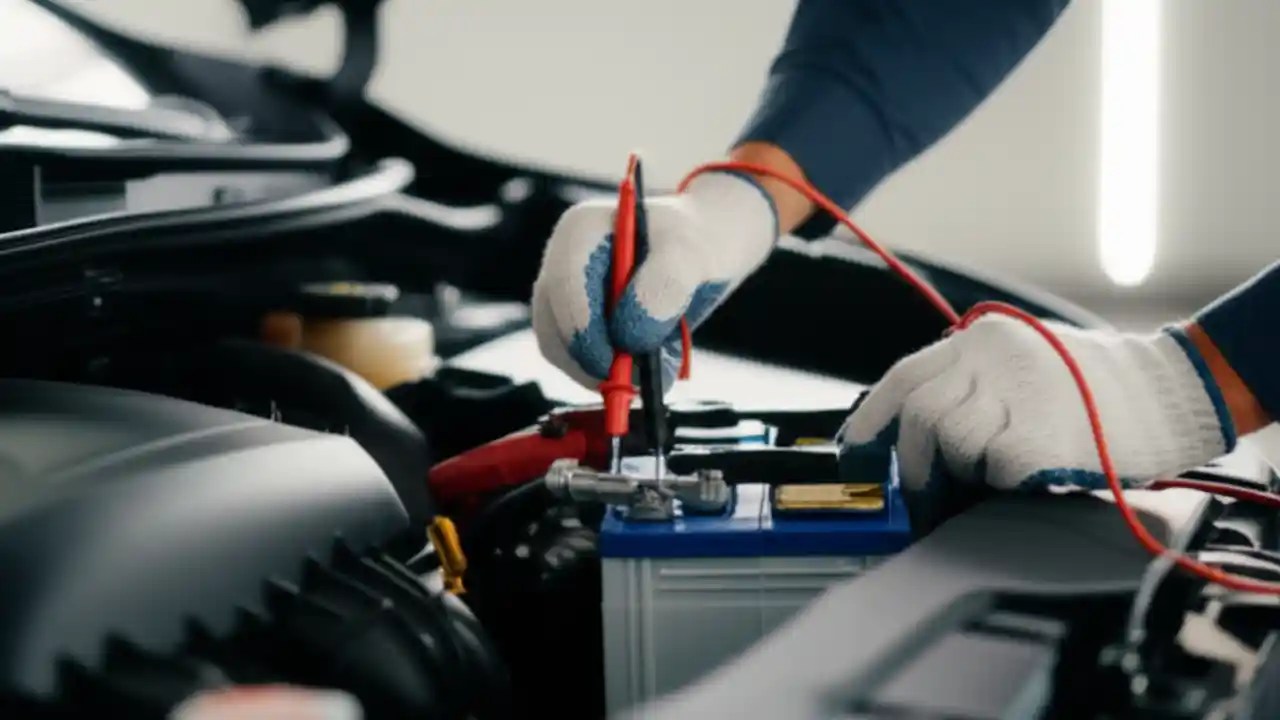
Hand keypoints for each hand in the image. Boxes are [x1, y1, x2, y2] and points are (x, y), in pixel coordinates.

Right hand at [531, 170, 777, 388]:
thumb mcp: (692, 255)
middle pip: (551, 323)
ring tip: (648, 367)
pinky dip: (607, 375)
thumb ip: (664, 286)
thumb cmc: (697, 243)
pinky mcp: (574, 325)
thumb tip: (629, 337)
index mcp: (581, 231)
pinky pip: (576, 362)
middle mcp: (561, 263)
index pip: (564, 285)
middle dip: (588, 359)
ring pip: (559, 350)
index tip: (615, 365)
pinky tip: (642, 365)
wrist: (703, 250)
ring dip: (598, 371)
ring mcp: (564, 295)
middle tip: (631, 382)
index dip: (584, 329)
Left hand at [839, 315, 1237, 520]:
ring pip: (949, 441)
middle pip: (918, 414)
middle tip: (921, 486)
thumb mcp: (1022, 360)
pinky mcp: (1039, 435)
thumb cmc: (1097, 386)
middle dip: (911, 460)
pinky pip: (992, 468)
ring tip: (992, 469)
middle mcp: (992, 358)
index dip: (870, 418)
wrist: (1171, 389)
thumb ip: (970, 380)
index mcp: (982, 337)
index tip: (855, 449)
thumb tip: (912, 424)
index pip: (903, 377)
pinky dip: (1000, 479)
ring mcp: (1016, 394)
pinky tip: (1026, 469)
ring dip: (962, 468)